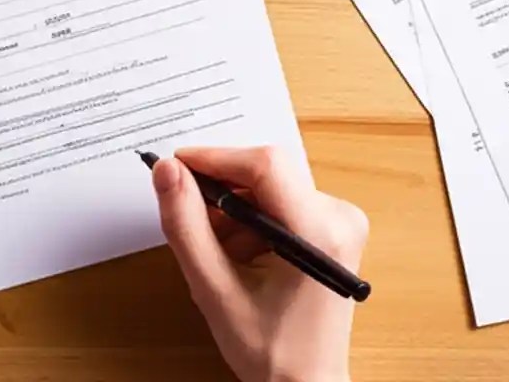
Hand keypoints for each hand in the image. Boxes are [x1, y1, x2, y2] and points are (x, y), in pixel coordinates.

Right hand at [151, 147, 368, 381]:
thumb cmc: (271, 350)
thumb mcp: (214, 290)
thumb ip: (186, 226)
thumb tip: (167, 172)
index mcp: (320, 232)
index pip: (264, 166)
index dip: (214, 158)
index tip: (174, 167)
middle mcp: (341, 217)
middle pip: (266, 173)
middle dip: (221, 192)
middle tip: (192, 224)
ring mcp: (341, 221)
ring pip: (269, 186)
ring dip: (234, 211)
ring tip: (219, 254)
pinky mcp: (334, 226)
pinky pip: (281, 201)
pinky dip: (251, 221)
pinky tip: (240, 256)